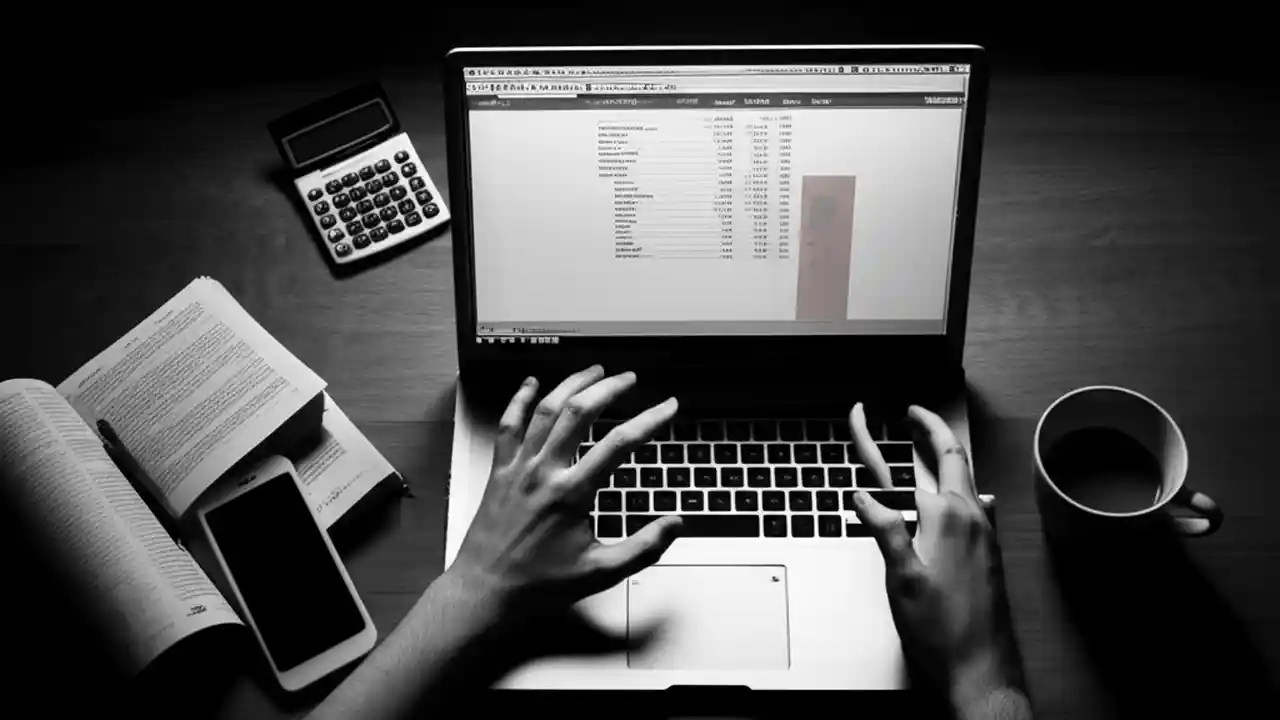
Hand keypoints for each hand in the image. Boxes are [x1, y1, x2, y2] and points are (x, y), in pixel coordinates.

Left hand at [449, 366, 682, 614]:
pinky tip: (531, 383)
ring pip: (546, 411)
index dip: (649, 419)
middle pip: (580, 413)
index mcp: (573, 494)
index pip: (620, 444)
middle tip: (629, 379)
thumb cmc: (540, 584)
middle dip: (609, 389)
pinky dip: (519, 400)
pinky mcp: (500, 471)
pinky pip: (508, 426)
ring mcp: (519, 467)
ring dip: (571, 385)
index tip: (667, 407)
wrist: (487, 591)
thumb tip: (675, 524)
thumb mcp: (601, 573)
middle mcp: (545, 472)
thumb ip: (644, 548)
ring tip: (593, 371)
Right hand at [849, 404, 1027, 712]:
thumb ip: (884, 530)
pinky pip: (973, 507)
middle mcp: (972, 518)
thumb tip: (864, 497)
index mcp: (948, 517)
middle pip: (956, 459)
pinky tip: (952, 501)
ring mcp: (985, 535)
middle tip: (915, 415)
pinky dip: (956, 490)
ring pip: (967, 481)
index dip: (903, 432)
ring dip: (948, 459)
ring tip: (928, 448)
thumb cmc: (942, 629)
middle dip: (935, 431)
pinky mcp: (989, 554)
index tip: (885, 413)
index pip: (927, 458)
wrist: (981, 668)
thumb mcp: (901, 577)